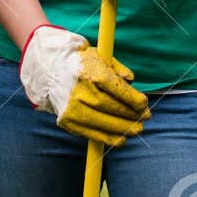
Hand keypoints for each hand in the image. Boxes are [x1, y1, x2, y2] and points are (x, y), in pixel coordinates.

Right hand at [19, 26, 150, 147]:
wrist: (50, 70)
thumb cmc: (82, 63)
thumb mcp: (100, 57)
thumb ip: (118, 69)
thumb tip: (132, 81)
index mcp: (90, 72)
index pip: (117, 89)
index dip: (134, 99)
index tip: (144, 104)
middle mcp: (79, 91)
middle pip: (111, 107)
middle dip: (132, 115)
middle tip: (145, 118)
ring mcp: (71, 107)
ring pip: (103, 123)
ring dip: (124, 129)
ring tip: (137, 129)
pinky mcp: (67, 120)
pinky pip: (92, 133)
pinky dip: (109, 138)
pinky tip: (121, 139)